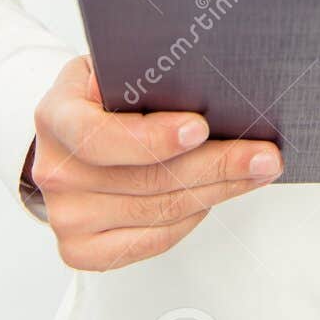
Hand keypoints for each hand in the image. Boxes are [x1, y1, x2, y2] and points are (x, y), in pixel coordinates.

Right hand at [30, 56, 282, 270]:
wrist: (67, 141)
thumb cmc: (99, 98)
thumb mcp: (108, 69)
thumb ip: (137, 72)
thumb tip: (198, 74)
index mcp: (55, 117)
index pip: (101, 136)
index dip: (153, 137)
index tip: (201, 128)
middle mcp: (56, 173)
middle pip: (148, 179)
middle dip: (216, 164)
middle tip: (263, 155)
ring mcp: (68, 218)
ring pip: (161, 211)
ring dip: (218, 190)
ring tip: (257, 171)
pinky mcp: (82, 251)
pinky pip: (154, 239)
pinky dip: (193, 217)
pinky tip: (218, 194)